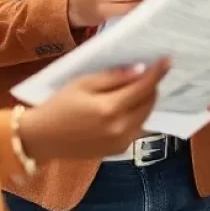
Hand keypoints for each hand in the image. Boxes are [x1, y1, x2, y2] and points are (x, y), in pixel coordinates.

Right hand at [17, 60, 170, 160]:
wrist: (42, 138)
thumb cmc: (60, 105)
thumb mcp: (83, 83)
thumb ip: (113, 77)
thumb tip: (140, 70)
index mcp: (110, 110)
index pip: (143, 88)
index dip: (157, 73)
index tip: (167, 60)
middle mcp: (120, 129)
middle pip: (149, 103)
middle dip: (152, 86)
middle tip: (150, 72)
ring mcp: (121, 143)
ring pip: (146, 116)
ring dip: (147, 100)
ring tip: (140, 86)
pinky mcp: (119, 150)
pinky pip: (137, 128)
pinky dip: (139, 115)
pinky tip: (130, 105)